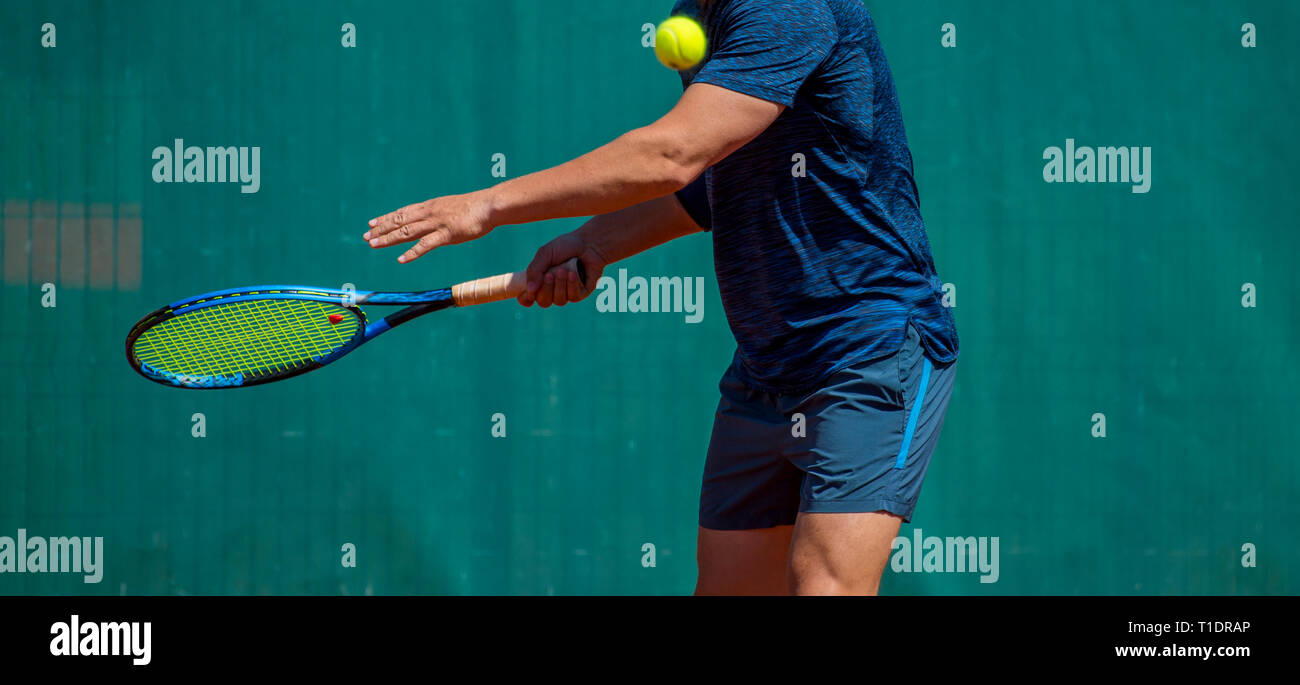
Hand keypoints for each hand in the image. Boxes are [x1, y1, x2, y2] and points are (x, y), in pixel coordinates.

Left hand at [364, 192, 492, 262]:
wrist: (489, 205)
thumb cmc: (476, 207)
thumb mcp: (453, 208)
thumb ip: (441, 215)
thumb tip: (436, 222)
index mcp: (430, 206)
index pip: (403, 212)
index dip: (386, 218)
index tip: (372, 223)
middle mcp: (429, 213)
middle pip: (400, 221)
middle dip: (382, 229)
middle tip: (366, 236)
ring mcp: (437, 223)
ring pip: (407, 231)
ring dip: (389, 239)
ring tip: (373, 245)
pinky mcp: (446, 234)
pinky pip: (425, 245)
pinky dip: (412, 252)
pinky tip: (400, 259)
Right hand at [518, 232, 606, 307]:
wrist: (589, 243)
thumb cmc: (565, 247)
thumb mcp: (545, 254)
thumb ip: (534, 270)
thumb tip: (530, 290)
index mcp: (540, 281)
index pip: (528, 298)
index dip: (526, 299)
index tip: (528, 293)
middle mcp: (552, 290)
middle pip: (543, 302)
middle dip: (546, 289)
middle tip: (549, 274)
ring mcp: (567, 293)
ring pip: (559, 301)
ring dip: (560, 285)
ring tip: (564, 270)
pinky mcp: (581, 293)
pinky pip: (573, 297)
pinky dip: (572, 285)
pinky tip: (573, 273)